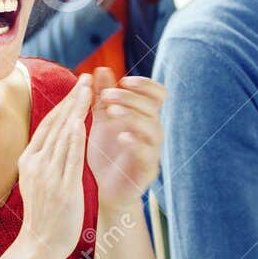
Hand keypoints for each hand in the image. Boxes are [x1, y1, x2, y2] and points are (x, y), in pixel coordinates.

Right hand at [16, 74, 90, 258]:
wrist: (39, 244)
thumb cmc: (44, 213)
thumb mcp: (37, 180)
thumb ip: (45, 159)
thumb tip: (55, 139)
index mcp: (29, 160)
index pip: (48, 124)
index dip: (63, 103)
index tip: (76, 86)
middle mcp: (36, 163)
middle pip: (55, 123)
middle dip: (72, 99)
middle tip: (86, 78)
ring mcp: (48, 175)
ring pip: (63, 134)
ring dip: (77, 110)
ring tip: (90, 90)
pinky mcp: (62, 187)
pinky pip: (70, 157)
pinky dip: (76, 136)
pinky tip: (84, 120)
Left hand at [86, 67, 165, 210]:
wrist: (101, 189)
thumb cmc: (104, 152)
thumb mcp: (100, 121)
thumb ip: (101, 96)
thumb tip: (101, 69)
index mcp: (144, 117)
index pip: (158, 94)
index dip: (145, 84)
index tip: (124, 80)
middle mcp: (152, 132)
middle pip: (153, 108)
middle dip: (130, 98)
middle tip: (107, 95)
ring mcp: (152, 151)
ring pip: (153, 129)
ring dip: (133, 116)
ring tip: (111, 112)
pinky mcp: (147, 171)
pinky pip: (148, 154)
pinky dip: (136, 143)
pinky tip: (121, 136)